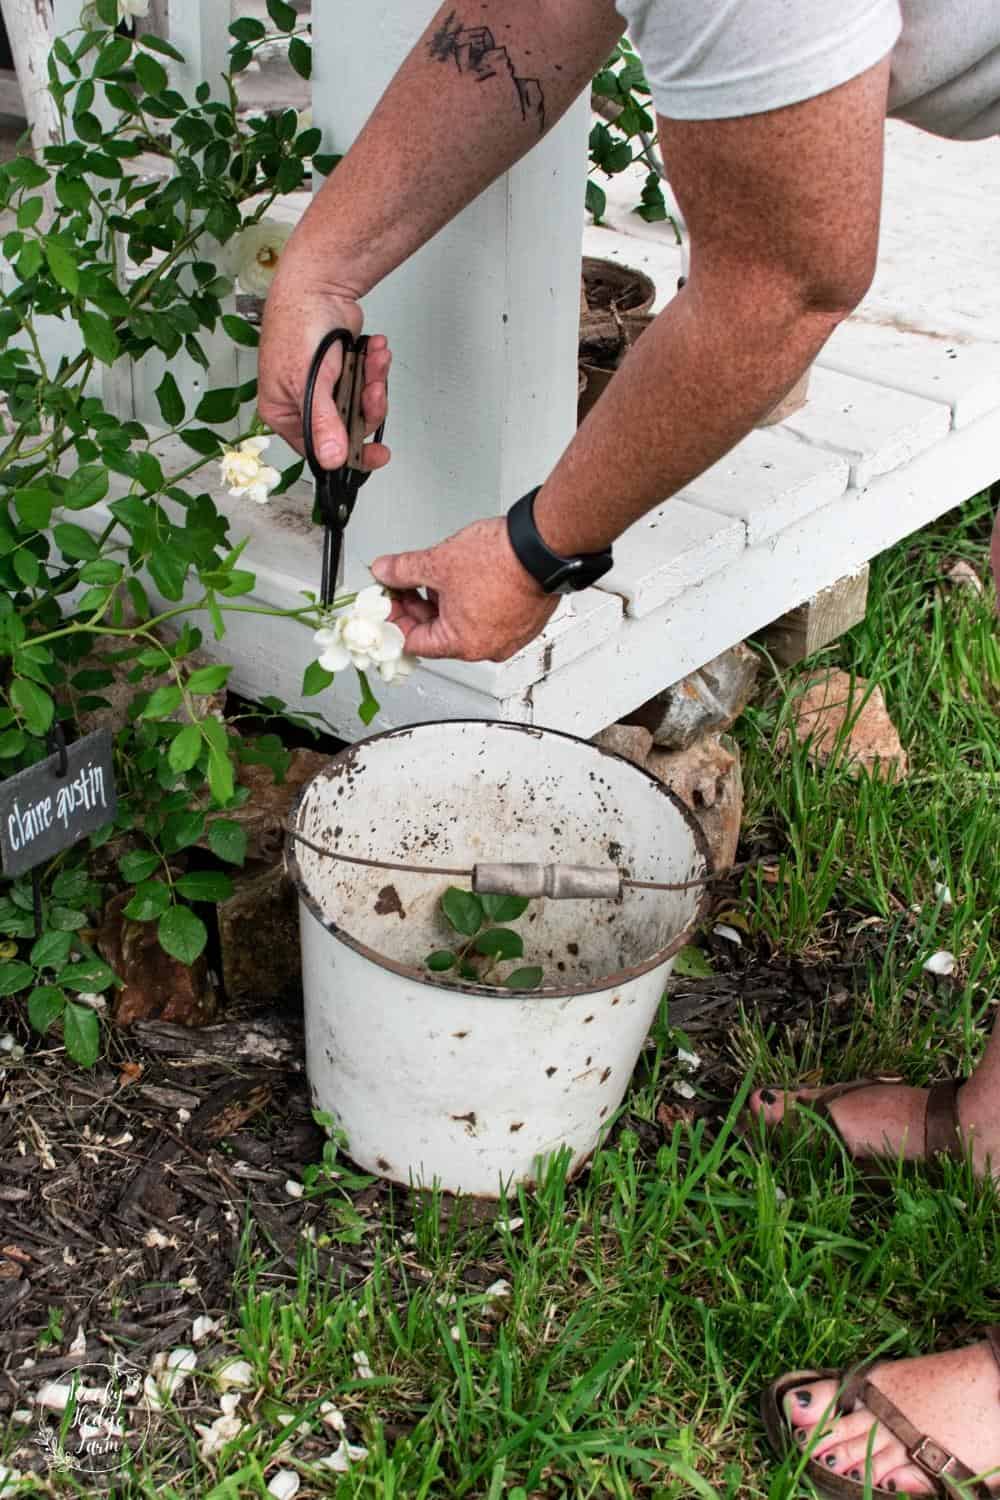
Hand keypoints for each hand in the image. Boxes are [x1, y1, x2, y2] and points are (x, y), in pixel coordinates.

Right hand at [258, 266, 390, 471]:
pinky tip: (374, 351)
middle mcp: (302, 403)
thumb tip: (331, 458)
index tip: (373, 454)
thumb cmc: (298, 324)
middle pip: (346, 427)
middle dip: (366, 407)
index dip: (347, 453)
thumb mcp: (308, 382)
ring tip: (375, 361)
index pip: (318, 449)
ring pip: (360, 404)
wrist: (319, 284)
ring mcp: (324, 387)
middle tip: (374, 391)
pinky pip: (366, 383)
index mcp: (284, 412)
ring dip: (373, 382)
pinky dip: (374, 367)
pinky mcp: (343, 372)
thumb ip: (323, 423)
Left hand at [371, 516, 557, 661]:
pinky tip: (464, 578)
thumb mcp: (438, 562)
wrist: (543, 546)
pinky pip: (487, 618)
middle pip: (438, 635)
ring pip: (463, 625)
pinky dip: (470, 602)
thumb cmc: (502, 561)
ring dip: (443, 603)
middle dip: (418, 607)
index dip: (394, 618)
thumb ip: (403, 570)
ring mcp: (509, 636)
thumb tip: (385, 571)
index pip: (413, 641)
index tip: (388, 600)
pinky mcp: (523, 621)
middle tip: (405, 584)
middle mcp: (488, 647)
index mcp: (463, 644)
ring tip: (436, 575)